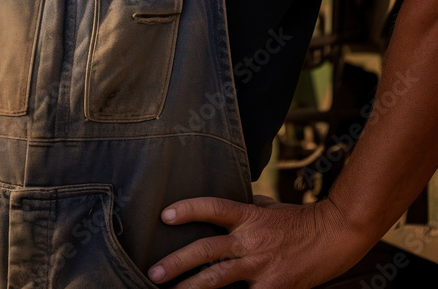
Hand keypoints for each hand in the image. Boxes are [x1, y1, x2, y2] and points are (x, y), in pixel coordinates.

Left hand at [147, 194, 367, 288]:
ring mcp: (260, 266)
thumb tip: (225, 209)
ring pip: (217, 279)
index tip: (165, 215)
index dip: (188, 210)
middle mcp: (250, 240)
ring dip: (190, 288)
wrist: (333, 235)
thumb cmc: (299, 219)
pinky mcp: (272, 288)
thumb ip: (246, 208)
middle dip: (176, 263)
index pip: (213, 208)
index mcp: (248, 216)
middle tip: (154, 273)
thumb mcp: (269, 206)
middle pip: (206, 250)